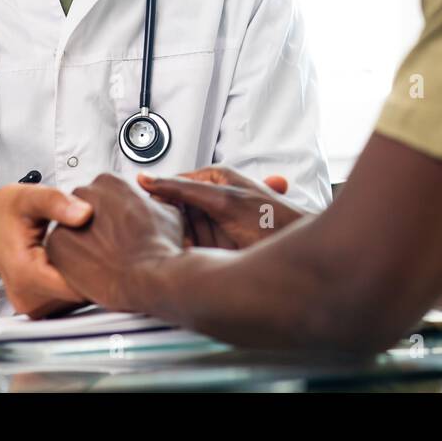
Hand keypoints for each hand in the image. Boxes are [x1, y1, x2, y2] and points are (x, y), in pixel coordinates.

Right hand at [0, 184, 92, 316]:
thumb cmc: (5, 211)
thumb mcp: (30, 197)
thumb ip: (57, 202)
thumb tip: (85, 213)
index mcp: (24, 273)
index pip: (76, 287)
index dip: (96, 269)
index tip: (103, 249)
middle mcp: (25, 297)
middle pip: (77, 295)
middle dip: (90, 272)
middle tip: (92, 245)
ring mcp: (28, 306)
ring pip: (73, 300)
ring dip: (81, 278)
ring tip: (77, 252)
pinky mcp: (34, 307)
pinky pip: (65, 300)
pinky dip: (71, 282)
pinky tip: (69, 262)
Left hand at [43, 174, 184, 310]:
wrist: (149, 276)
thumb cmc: (159, 246)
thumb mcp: (169, 212)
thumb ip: (154, 202)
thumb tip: (153, 203)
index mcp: (109, 182)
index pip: (102, 193)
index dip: (112, 212)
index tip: (118, 226)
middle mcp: (85, 195)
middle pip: (81, 209)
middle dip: (94, 226)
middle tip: (110, 244)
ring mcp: (67, 219)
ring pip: (70, 230)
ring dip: (82, 242)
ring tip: (102, 258)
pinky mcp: (57, 246)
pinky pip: (60, 252)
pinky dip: (71, 261)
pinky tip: (91, 268)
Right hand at [137, 167, 305, 249]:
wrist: (300, 253)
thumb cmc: (274, 221)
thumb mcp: (224, 202)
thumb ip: (185, 190)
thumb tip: (149, 180)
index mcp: (215, 180)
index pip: (173, 184)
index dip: (157, 197)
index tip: (142, 209)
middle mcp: (214, 200)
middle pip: (174, 210)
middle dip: (166, 223)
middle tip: (157, 235)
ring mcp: (215, 224)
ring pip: (181, 231)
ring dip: (176, 241)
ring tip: (174, 249)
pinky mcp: (216, 246)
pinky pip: (191, 249)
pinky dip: (187, 254)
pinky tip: (188, 260)